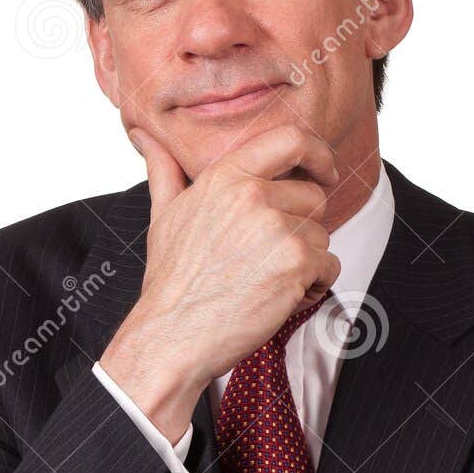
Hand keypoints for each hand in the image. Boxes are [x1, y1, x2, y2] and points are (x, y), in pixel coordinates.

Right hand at [99, 123, 341, 441]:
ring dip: (305, 263)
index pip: (290, 139)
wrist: (172, 337)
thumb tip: (144, 135)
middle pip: (313, 197)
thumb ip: (164, 170)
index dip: (317, 153)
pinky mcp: (297, 261)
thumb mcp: (164, 216)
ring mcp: (277, 227)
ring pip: (322, 236)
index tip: (325, 171)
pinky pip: (329, 266)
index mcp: (226, 176)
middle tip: (266, 259)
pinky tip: (278, 299)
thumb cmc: (171, 282)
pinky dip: (313, 287)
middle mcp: (253, 194)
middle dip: (301, 229)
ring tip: (265, 281)